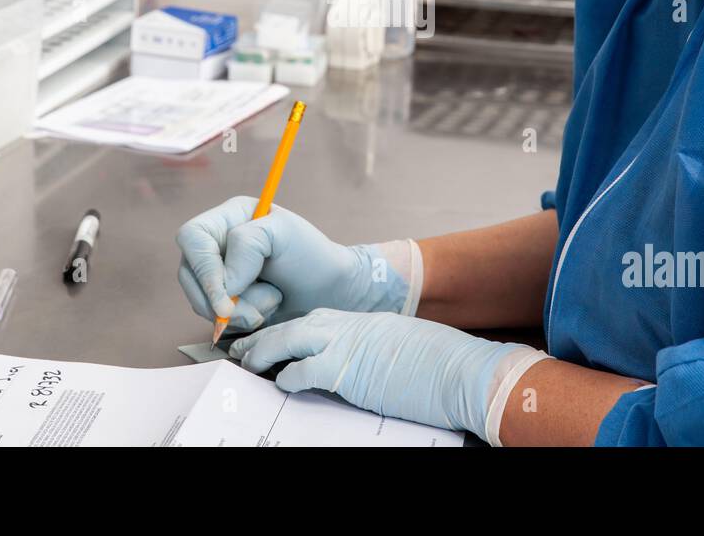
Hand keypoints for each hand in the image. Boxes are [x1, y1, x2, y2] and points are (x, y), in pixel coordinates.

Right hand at [176, 196, 418, 331]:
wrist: (331, 291)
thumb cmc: (311, 255)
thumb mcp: (284, 233)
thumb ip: (248, 244)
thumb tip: (224, 282)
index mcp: (227, 218)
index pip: (192, 238)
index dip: (203, 269)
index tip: (226, 296)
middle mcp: (217, 245)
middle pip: (189, 274)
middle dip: (221, 299)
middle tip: (257, 310)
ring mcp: (218, 275)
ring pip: (201, 301)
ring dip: (237, 311)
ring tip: (271, 302)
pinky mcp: (225, 302)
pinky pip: (213, 319)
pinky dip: (239, 322)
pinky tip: (266, 311)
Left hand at [230, 308, 546, 441]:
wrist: (462, 372)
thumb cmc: (441, 366)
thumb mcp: (401, 348)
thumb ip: (372, 350)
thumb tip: (355, 366)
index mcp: (364, 323)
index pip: (315, 322)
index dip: (288, 331)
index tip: (269, 339)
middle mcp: (351, 326)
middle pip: (296, 324)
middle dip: (265, 336)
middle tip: (240, 346)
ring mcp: (349, 344)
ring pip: (291, 339)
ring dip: (265, 351)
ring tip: (245, 361)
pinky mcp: (348, 370)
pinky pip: (305, 370)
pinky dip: (289, 376)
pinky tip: (280, 382)